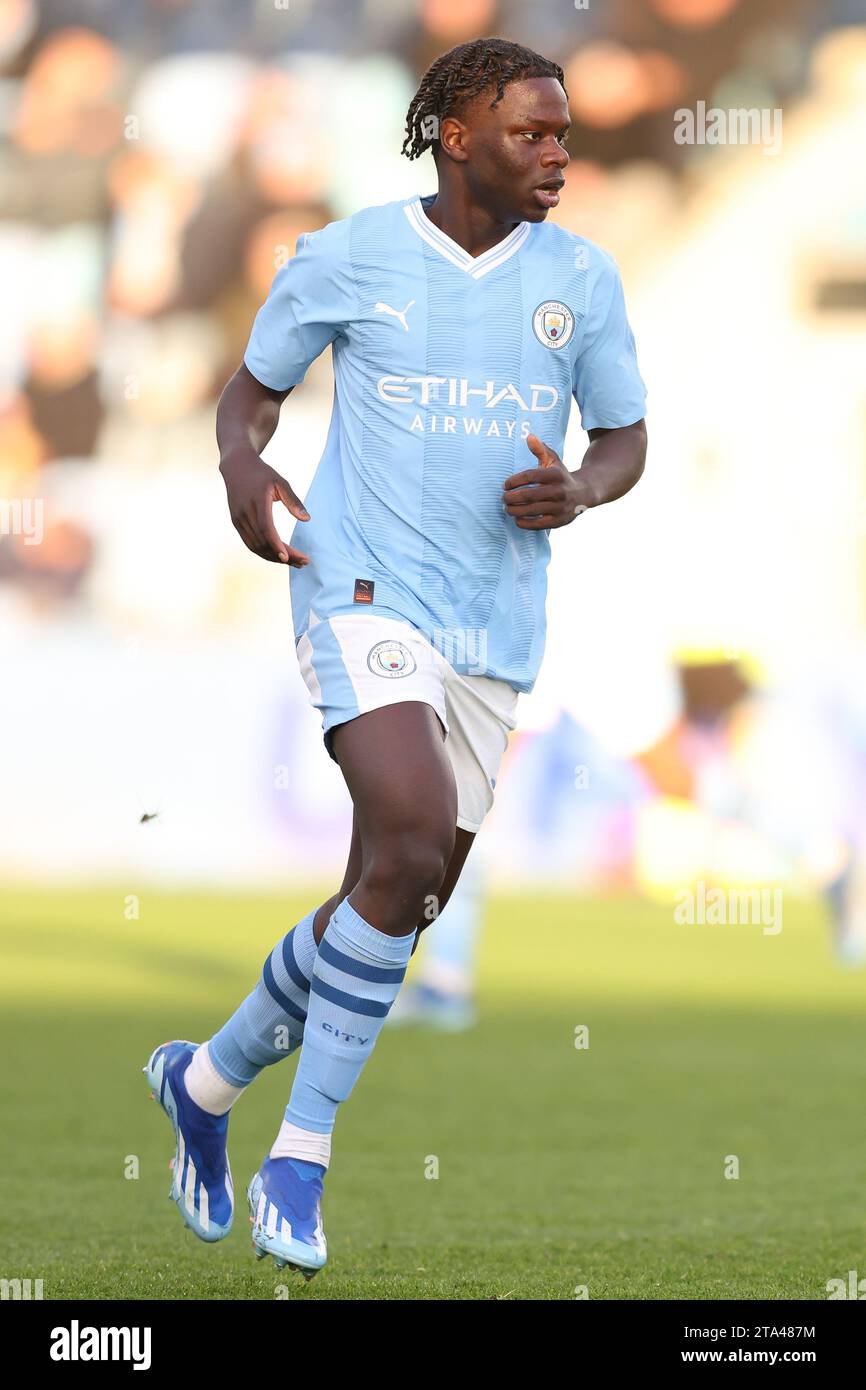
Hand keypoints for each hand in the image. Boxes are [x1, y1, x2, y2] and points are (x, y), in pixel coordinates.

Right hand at [219, 446, 310, 564]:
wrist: (236, 467)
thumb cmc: (262, 474)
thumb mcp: (280, 482)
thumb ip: (293, 500)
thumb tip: (307, 519)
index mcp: (257, 501)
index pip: (265, 528)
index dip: (276, 545)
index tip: (288, 558)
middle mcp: (244, 512)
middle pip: (262, 541)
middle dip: (282, 556)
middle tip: (303, 563)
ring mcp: (238, 519)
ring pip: (255, 546)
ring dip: (274, 557)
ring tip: (295, 562)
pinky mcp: (236, 523)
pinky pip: (250, 543)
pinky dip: (264, 552)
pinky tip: (279, 556)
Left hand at [502, 434, 592, 529]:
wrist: (584, 493)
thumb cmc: (561, 476)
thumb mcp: (553, 461)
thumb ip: (540, 449)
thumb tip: (529, 436)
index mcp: (556, 474)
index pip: (530, 476)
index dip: (514, 481)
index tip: (505, 485)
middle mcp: (560, 491)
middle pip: (529, 495)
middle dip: (512, 497)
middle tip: (503, 498)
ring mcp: (560, 507)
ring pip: (532, 510)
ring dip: (515, 510)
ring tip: (507, 508)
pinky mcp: (559, 521)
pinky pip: (538, 524)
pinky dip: (525, 523)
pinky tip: (517, 519)